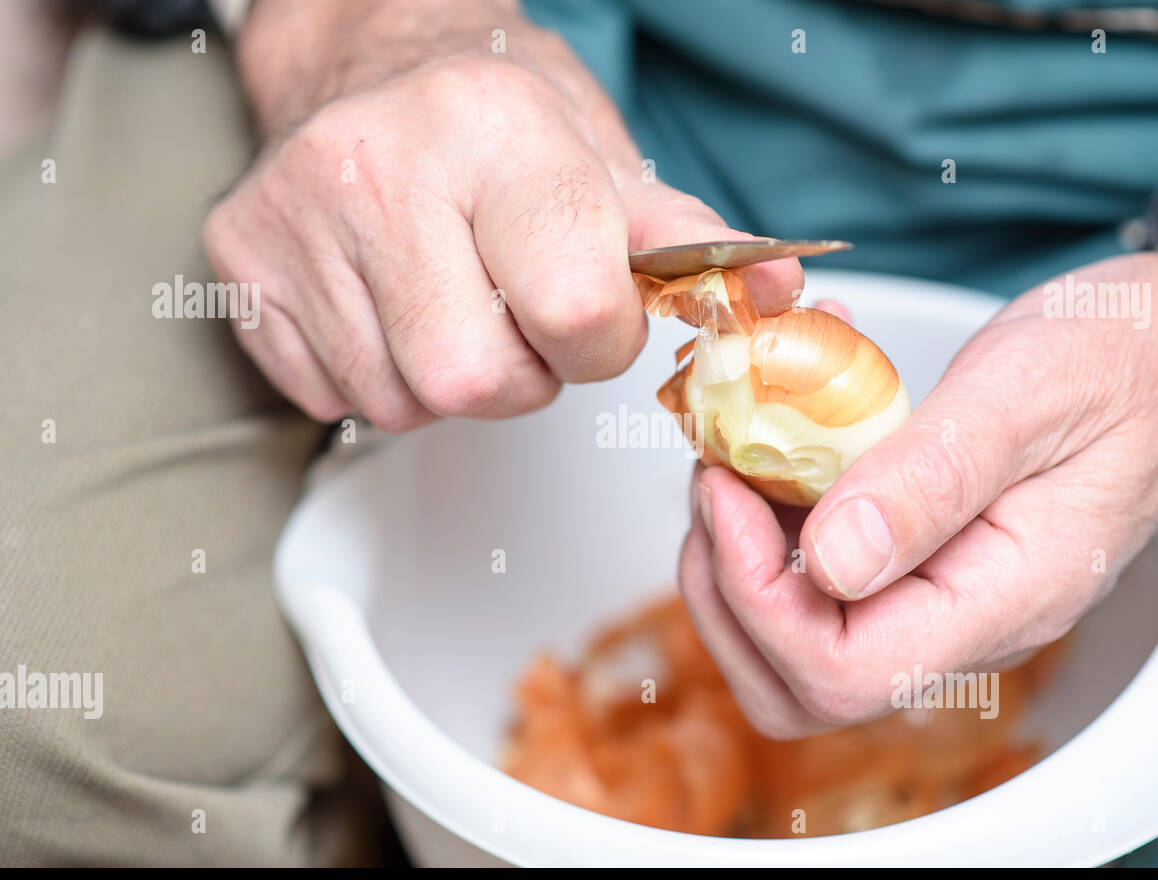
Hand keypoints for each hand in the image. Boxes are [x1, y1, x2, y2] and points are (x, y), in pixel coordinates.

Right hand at [203, 0, 800, 427]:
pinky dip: (379, 374)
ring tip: (449, 297)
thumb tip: (779, 296)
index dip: (600, 340)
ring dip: (449, 378)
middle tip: (510, 308)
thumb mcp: (606, 160)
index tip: (589, 311)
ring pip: (404, 403)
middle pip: (477, 381)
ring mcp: (295, 218)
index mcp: (494, 134)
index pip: (577, 314)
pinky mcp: (240, 263)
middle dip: (518, 374)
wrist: (370, 60)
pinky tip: (388, 304)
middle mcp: (378, 168)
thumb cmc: (497, 114)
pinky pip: (336, 396)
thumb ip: (689, 245)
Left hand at [680, 199, 1157, 737]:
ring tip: (733, 459)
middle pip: (803, 686)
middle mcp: (965, 620)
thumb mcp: (1028, 396)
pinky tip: (773, 442)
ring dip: (737, 560)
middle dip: (728, 594)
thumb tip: (829, 563)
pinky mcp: (919, 562)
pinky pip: (820, 579)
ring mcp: (940, 596)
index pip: (845, 672)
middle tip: (716, 483)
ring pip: (798, 642)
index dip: (758, 597)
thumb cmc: (1131, 359)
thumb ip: (930, 482)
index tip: (729, 491)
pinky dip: (769, 521)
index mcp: (1003, 600)